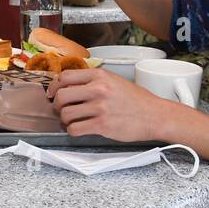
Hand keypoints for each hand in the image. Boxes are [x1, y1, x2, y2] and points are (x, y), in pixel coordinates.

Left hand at [47, 67, 174, 141]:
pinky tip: (78, 129)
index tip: (52, 93)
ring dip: (64, 120)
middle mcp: (98, 90)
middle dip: (57, 105)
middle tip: (62, 110)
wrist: (155, 116)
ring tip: (72, 121)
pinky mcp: (102, 125)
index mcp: (100, 76)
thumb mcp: (114, 81)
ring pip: (65, 114)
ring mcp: (100, 108)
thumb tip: (68, 86)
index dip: (54, 86)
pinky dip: (72, 131)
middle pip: (61, 96)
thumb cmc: (137, 100)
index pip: (65, 77)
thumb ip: (93, 81)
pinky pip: (74, 129)